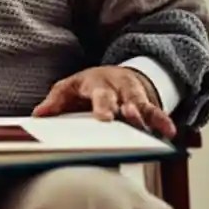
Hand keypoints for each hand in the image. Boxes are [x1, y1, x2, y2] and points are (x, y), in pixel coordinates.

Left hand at [32, 66, 175, 138]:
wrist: (112, 74)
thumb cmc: (86, 86)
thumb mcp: (68, 88)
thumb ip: (55, 102)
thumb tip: (38, 115)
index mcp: (97, 84)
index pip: (100, 95)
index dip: (103, 106)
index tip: (105, 119)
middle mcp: (119, 88)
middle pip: (125, 99)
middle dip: (128, 110)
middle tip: (130, 118)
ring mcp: (135, 96)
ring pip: (144, 106)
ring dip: (149, 118)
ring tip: (158, 131)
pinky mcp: (147, 104)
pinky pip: (156, 112)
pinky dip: (163, 122)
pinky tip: (170, 134)